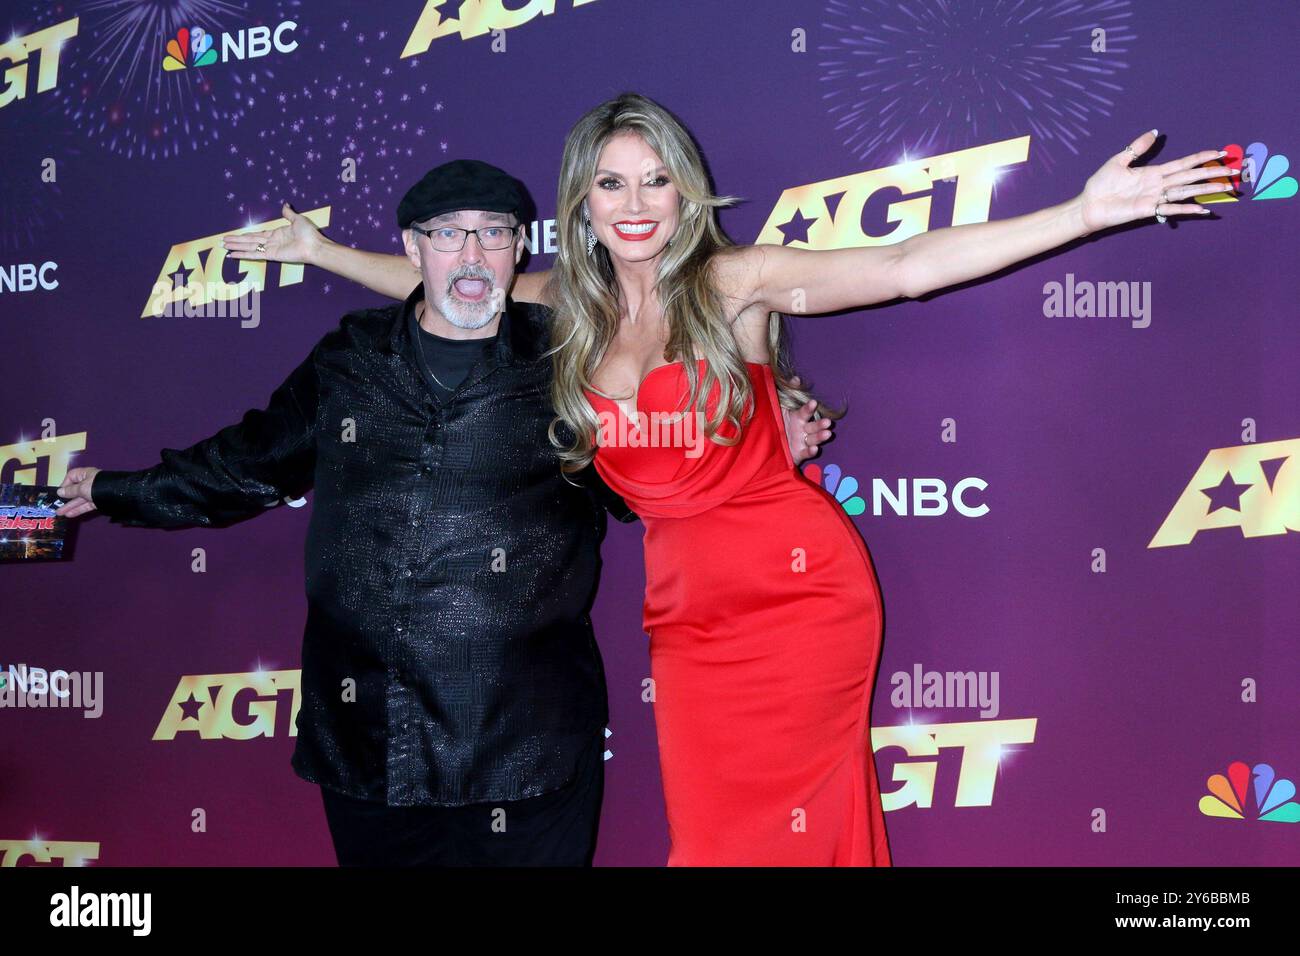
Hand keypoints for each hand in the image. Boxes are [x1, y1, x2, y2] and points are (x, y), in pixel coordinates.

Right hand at [56, 466, 100, 517]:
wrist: (118, 495)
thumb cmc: (98, 486)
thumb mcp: (82, 488)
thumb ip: (71, 491)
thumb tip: (60, 492)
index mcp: (86, 474)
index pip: (72, 476)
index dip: (64, 483)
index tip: (59, 492)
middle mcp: (89, 482)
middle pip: (75, 490)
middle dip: (65, 498)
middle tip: (55, 506)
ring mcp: (94, 492)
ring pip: (80, 499)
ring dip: (70, 506)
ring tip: (59, 513)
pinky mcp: (98, 501)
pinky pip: (86, 505)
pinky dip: (78, 509)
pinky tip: (69, 515)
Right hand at [223, 202, 323, 263]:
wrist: (314, 246)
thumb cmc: (309, 234)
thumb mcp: (297, 219)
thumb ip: (288, 214)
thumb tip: (285, 204)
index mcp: (277, 234)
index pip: (257, 235)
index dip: (245, 235)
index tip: (235, 236)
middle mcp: (271, 242)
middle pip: (249, 241)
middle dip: (235, 241)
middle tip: (222, 242)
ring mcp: (270, 249)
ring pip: (248, 247)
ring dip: (235, 246)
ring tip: (223, 246)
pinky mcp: (271, 255)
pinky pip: (254, 254)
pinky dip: (243, 254)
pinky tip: (232, 255)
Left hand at [783, 376, 832, 464]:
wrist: (767, 441)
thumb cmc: (775, 421)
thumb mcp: (778, 405)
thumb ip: (788, 391)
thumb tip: (796, 378)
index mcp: (798, 417)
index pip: (805, 411)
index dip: (808, 408)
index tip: (813, 403)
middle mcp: (802, 429)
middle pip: (814, 426)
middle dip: (821, 424)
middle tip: (828, 422)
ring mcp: (801, 441)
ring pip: (813, 439)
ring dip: (821, 436)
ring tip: (828, 433)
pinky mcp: (799, 453)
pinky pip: (806, 453)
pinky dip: (811, 451)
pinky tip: (815, 449)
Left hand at [1078, 130, 1233, 232]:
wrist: (1088, 205)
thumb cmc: (1101, 185)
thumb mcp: (1119, 160)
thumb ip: (1137, 147)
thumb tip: (1155, 132)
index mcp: (1153, 172)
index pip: (1183, 163)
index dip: (1201, 157)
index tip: (1219, 152)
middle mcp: (1158, 185)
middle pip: (1191, 177)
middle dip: (1212, 172)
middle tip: (1234, 170)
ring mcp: (1155, 198)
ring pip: (1186, 191)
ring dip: (1206, 189)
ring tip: (1226, 187)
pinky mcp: (1147, 210)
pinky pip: (1171, 209)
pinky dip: (1186, 210)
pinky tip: (1203, 210)